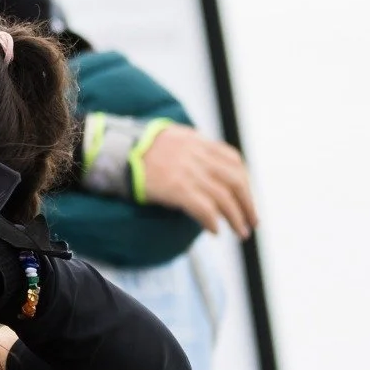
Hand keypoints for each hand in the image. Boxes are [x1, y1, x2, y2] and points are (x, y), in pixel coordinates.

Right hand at [140, 124, 257, 238]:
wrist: (117, 150)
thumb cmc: (140, 147)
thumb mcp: (174, 138)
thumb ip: (193, 147)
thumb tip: (206, 161)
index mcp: (200, 143)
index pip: (234, 161)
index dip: (245, 181)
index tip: (247, 198)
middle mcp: (199, 157)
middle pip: (235, 182)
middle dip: (248, 204)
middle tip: (252, 222)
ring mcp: (189, 173)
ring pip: (224, 198)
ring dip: (236, 218)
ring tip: (240, 232)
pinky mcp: (177, 188)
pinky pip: (204, 208)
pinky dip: (212, 221)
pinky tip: (214, 231)